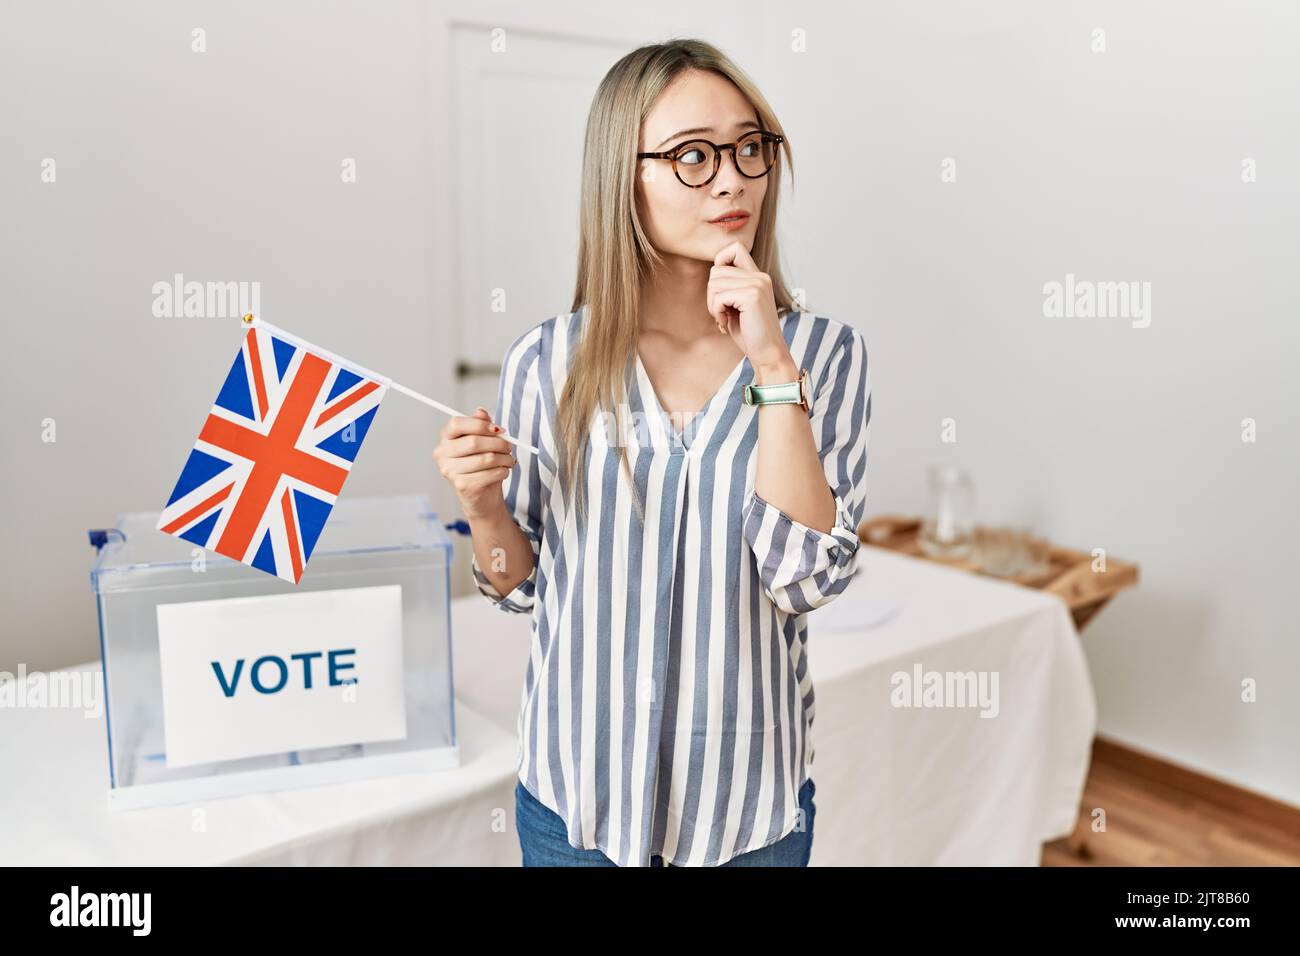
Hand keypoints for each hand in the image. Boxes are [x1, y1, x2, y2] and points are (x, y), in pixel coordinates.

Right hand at [433, 406, 517, 519]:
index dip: (480, 424)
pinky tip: (504, 471)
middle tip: (509, 446)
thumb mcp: (482, 441)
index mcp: (446, 439)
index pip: (457, 423)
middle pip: (473, 442)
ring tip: (509, 460)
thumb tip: (481, 412)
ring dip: (504, 458)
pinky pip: (490, 473)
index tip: (498, 429)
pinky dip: (503, 471)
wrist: (482, 496)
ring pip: (485, 459)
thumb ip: (480, 425)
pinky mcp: (462, 486)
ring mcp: (450, 471)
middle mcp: (442, 454)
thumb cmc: (482, 466)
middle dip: (498, 443)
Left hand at [707, 240, 791, 371]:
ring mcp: (757, 284)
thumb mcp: (737, 304)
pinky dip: (716, 312)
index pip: (735, 248)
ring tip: (724, 318)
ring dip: (713, 305)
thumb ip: (729, 286)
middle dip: (712, 294)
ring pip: (714, 283)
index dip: (720, 262)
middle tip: (721, 312)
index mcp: (758, 276)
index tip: (721, 288)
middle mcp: (759, 276)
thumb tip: (712, 273)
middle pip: (716, 271)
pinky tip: (726, 323)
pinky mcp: (752, 296)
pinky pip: (718, 297)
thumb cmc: (750, 333)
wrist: (767, 353)